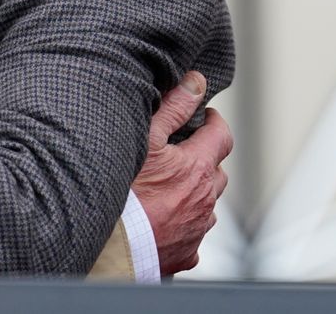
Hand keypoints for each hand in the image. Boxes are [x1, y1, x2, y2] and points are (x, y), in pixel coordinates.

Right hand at [131, 70, 233, 274]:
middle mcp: (205, 200)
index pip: (222, 136)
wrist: (113, 244)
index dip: (214, 122)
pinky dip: (183, 223)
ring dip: (195, 193)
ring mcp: (197, 229)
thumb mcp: (145, 138)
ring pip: (206, 204)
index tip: (205, 116)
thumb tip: (196, 82)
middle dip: (205, 158)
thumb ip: (173, 108)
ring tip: (169, 187)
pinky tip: (161, 219)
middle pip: (217, 172)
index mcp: (198, 169)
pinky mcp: (186, 253)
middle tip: (182, 151)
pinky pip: (192, 234)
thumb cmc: (124, 191)